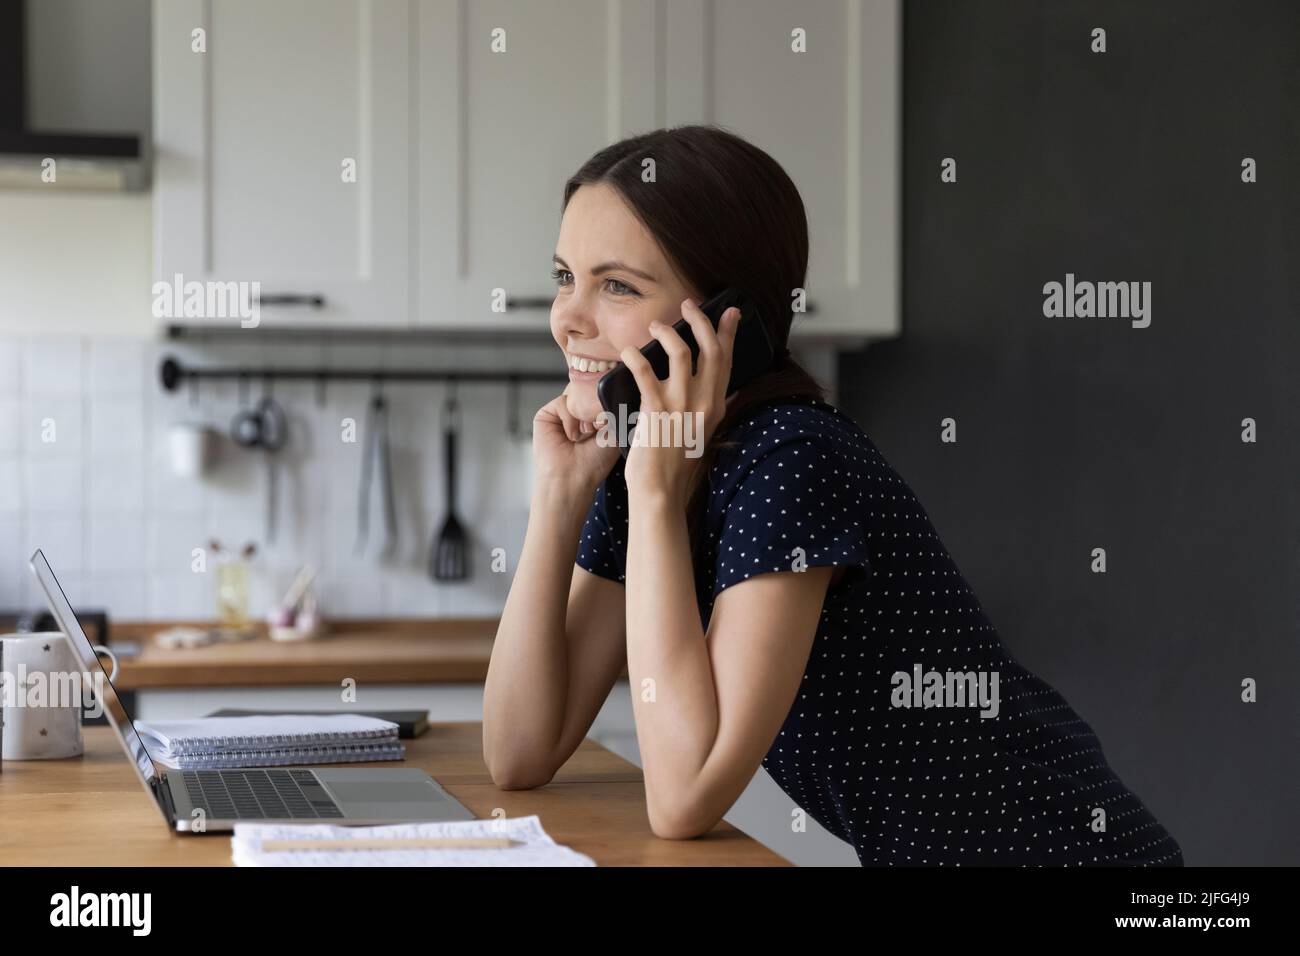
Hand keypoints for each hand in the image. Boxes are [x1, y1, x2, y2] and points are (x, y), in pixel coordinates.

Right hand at [532, 384, 620, 499]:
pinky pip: (562, 402)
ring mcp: (561, 414)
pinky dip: (570, 419)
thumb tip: (613, 391)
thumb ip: (614, 409)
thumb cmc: (594, 463)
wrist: (572, 478)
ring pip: (576, 395)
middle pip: (587, 391)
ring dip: (584, 415)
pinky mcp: (546, 415)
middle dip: (596, 406)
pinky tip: (571, 436)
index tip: (613, 413)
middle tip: (600, 425)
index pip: (600, 393)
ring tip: (586, 435)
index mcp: (593, 417)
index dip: (607, 398)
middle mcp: (577, 414)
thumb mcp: (614, 432)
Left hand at [620, 297, 740, 504]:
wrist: (659, 490)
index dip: (728, 332)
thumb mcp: (703, 433)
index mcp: (716, 407)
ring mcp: (681, 406)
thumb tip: (730, 390)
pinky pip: (645, 372)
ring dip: (668, 332)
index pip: (727, 360)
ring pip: (681, 352)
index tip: (729, 311)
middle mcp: (704, 403)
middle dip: (700, 320)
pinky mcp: (656, 411)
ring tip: (655, 326)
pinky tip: (628, 352)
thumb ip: (713, 409)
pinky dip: (635, 357)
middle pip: (711, 349)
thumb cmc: (675, 463)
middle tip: (688, 306)